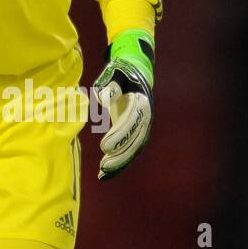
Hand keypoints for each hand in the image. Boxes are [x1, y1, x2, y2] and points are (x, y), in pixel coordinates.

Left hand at [92, 28, 153, 179]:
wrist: (135, 74)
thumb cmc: (121, 73)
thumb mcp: (114, 73)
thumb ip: (109, 84)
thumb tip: (103, 99)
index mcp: (141, 102)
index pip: (131, 122)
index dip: (119, 136)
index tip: (104, 146)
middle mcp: (145, 117)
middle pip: (135, 140)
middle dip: (120, 154)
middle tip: (103, 165)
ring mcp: (142, 127)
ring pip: (133, 149)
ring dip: (120, 163)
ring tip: (103, 173)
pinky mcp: (135, 134)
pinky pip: (129, 151)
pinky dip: (118, 164)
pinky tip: (105, 175)